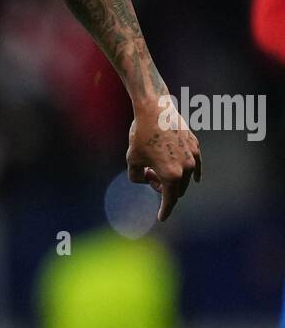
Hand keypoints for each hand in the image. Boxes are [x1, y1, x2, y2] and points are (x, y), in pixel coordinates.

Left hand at [127, 98, 201, 221]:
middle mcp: (186, 168)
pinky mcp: (195, 145)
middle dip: (162, 188)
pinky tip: (196, 179)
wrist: (155, 109)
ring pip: (186, 178)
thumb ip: (138, 178)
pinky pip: (196, 165)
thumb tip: (149, 180)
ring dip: (173, 178)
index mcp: (171, 176)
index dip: (164, 211)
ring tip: (155, 166)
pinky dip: (193, 173)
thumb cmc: (141, 135)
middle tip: (148, 175)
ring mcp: (193, 156)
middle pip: (176, 189)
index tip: (161, 218)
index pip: (169, 200)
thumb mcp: (132, 161)